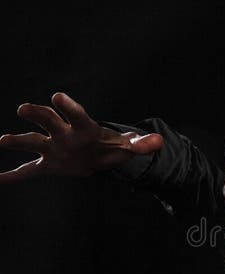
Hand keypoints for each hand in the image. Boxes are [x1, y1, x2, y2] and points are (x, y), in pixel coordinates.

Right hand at [0, 92, 162, 181]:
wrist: (99, 156)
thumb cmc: (113, 146)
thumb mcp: (128, 146)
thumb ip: (141, 144)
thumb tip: (160, 142)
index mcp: (84, 127)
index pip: (76, 114)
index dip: (69, 106)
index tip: (58, 97)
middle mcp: (65, 133)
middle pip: (49, 120)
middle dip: (38, 114)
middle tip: (24, 109)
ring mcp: (54, 148)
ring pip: (34, 142)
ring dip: (18, 141)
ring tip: (2, 141)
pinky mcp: (49, 164)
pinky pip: (29, 170)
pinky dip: (14, 176)